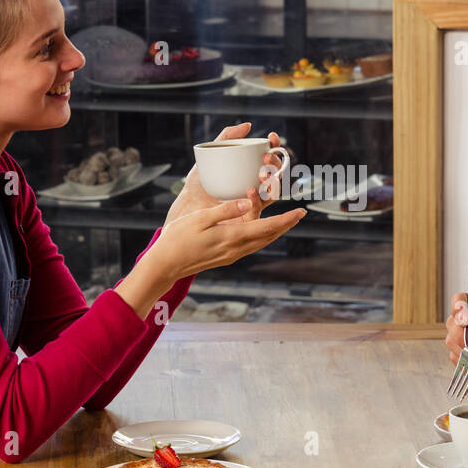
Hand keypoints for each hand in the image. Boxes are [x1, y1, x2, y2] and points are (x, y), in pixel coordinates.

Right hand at [149, 196, 304, 283]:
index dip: (286, 219)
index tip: (301, 211)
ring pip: (261, 243)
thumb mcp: (200, 218)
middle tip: (299, 214)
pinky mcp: (226, 257)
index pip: (267, 228)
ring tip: (285, 221)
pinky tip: (261, 231)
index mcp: (232, 237)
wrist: (166, 265)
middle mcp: (236, 249)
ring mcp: (231, 255)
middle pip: (269, 237)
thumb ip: (226, 210)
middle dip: (286, 225)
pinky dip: (262, 236)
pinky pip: (251, 246)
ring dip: (275, 232)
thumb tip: (247, 201)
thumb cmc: (178, 239)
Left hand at [164, 122, 285, 226]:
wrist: (186, 209)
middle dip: (276, 163)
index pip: (270, 158)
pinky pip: (259, 210)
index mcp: (251, 173)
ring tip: (263, 174)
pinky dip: (257, 199)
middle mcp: (256, 188)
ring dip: (274, 181)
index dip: (275, 146)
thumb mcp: (209, 156)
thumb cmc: (198, 185)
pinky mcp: (247, 220)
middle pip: (277, 174)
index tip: (272, 137)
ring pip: (273, 192)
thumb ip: (226, 138)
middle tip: (265, 158)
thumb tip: (248, 126)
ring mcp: (253, 204)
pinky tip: (250, 190)